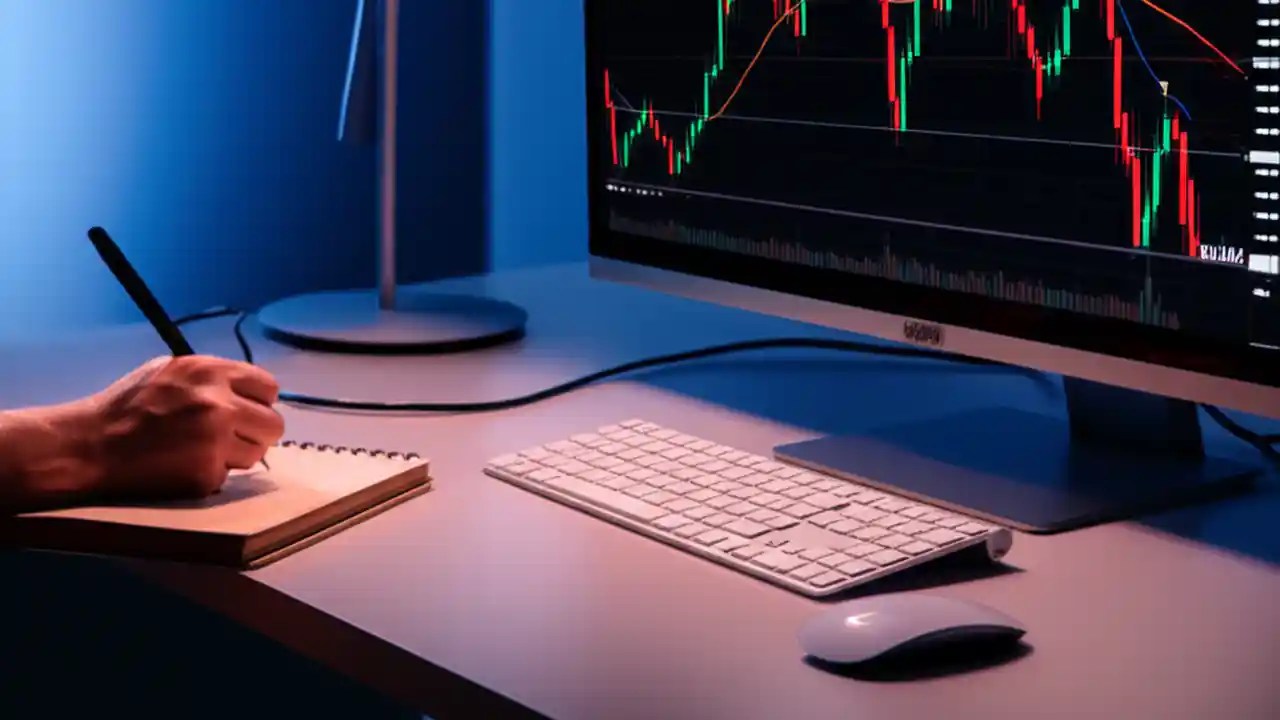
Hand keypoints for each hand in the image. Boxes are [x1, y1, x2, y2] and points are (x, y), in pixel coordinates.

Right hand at [83, 355, 284, 500]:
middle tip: (234, 436)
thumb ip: (213, 377)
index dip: (259, 401)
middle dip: (257, 432)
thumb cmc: (129, 405)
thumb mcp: (170, 371)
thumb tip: (250, 390)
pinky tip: (185, 465)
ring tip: (203, 450)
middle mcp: (219, 404)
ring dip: (237, 455)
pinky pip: (229, 475)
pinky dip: (212, 473)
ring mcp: (215, 441)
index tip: (248, 410)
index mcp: (211, 372)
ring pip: (257, 453)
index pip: (268, 387)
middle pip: (273, 424)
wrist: (92, 445)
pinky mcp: (206, 474)